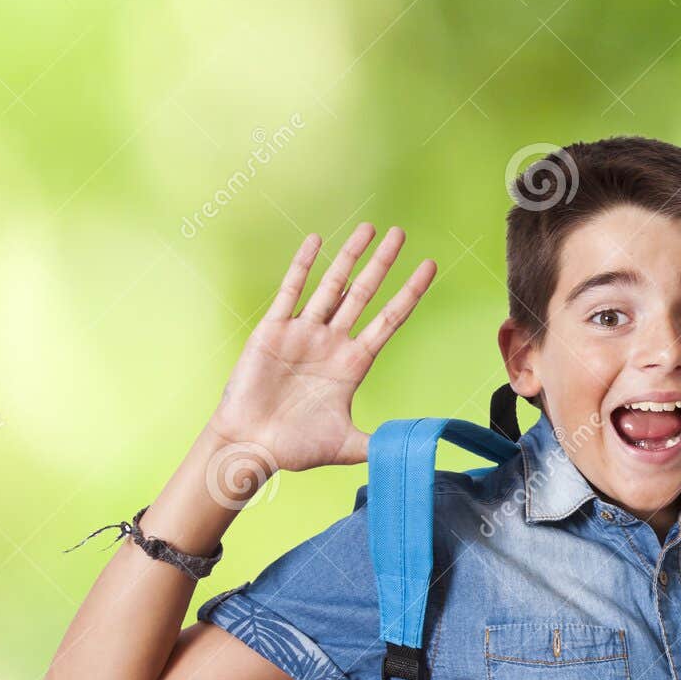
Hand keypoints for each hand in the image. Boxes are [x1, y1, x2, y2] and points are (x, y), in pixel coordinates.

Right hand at [207, 223, 436, 472]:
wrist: (251, 446)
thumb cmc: (296, 448)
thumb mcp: (348, 446)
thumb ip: (382, 443)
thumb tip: (418, 450)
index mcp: (353, 364)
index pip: (389, 320)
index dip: (410, 293)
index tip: (430, 266)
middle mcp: (332, 342)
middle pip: (364, 293)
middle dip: (382, 263)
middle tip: (401, 233)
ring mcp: (304, 333)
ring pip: (332, 286)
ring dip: (349, 256)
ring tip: (368, 229)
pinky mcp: (274, 330)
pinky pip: (291, 291)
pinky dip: (302, 265)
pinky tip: (316, 241)